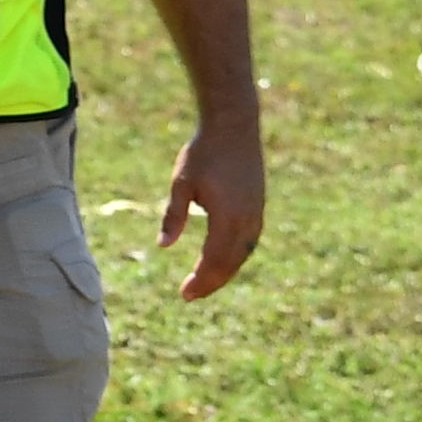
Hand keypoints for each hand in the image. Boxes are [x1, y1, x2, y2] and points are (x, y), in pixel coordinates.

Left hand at [158, 118, 266, 299]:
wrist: (234, 126)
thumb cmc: (203, 152)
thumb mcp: (181, 183)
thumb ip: (174, 216)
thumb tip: (162, 246)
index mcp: (228, 217)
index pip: (214, 261)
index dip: (201, 281)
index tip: (185, 294)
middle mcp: (247, 219)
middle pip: (231, 263)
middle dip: (211, 282)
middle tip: (190, 295)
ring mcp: (257, 212)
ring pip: (243, 254)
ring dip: (225, 271)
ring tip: (206, 283)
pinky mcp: (259, 205)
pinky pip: (250, 241)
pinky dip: (236, 256)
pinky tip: (224, 260)